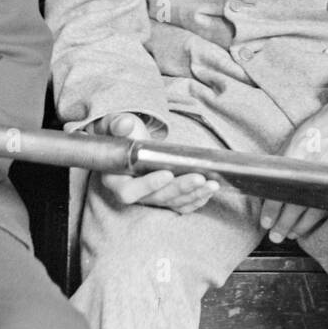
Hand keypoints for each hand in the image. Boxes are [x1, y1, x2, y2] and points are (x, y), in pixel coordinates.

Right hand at [98, 113, 218, 213]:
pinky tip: (209, 190)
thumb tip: (125, 124)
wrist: (132, 140)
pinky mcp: (166, 198)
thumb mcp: (118, 126)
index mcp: (116, 180)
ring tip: (211, 183)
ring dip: (193, 194)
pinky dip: (197, 199)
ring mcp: (151, 197)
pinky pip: (181, 204)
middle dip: (180, 188)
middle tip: (199, 177)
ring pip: (172, 202)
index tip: (167, 174)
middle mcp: (134, 193)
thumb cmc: (124, 134)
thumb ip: (119, 125)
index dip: (148, 185)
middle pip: (157, 198)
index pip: (129, 192)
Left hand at [259, 85, 327, 242]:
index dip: (271, 208)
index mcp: (299, 153)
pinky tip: (306, 226)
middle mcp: (316, 167)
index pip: (281, 189)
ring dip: (299, 226)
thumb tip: (266, 184)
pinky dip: (315, 220)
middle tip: (274, 235)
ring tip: (288, 234)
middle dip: (283, 223)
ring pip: (314, 211)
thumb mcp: (297, 137)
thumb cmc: (323, 126)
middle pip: (296, 204)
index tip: (265, 220)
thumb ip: (284, 160)